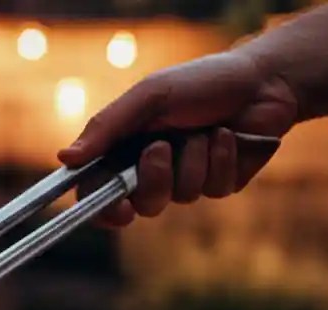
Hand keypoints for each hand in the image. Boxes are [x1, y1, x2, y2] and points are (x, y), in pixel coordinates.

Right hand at [57, 50, 298, 226]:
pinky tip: (228, 136)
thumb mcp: (149, 96)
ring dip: (194, 160)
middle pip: (141, 204)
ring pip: (181, 197)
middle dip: (154, 179)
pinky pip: (214, 190)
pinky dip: (222, 159)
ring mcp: (187, 178)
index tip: (117, 210)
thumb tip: (65, 158)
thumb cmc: (200, 82)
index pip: (100, 190)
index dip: (102, 208)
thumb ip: (108, 126)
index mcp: (125, 147)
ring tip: (205, 131)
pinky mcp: (219, 183)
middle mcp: (152, 168)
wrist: (262, 80)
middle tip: (162, 147)